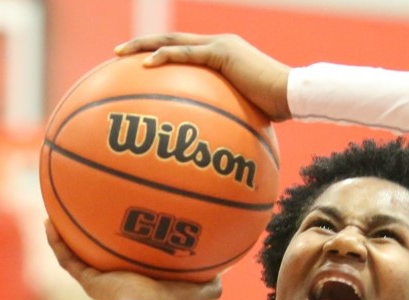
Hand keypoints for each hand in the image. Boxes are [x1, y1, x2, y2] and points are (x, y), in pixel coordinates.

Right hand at [45, 219, 221, 299]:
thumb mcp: (197, 288)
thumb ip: (210, 282)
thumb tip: (225, 275)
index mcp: (132, 278)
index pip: (121, 257)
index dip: (116, 241)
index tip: (116, 221)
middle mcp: (111, 278)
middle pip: (95, 252)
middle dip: (87, 234)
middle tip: (82, 209)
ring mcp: (97, 278)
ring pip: (74, 252)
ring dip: (63, 233)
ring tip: (54, 211)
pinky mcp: (87, 279)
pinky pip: (66, 258)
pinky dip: (56, 241)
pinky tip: (48, 221)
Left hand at [115, 33, 291, 121]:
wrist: (292, 96)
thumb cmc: (272, 113)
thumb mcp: (241, 116)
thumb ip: (221, 122)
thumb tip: (206, 150)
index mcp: (220, 56)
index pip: (182, 51)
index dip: (157, 55)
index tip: (133, 65)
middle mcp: (217, 45)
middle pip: (170, 40)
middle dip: (140, 45)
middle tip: (116, 54)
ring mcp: (218, 45)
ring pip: (171, 40)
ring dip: (143, 46)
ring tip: (118, 54)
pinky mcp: (221, 51)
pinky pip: (185, 53)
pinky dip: (164, 57)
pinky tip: (145, 66)